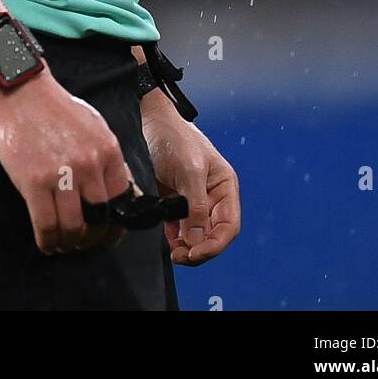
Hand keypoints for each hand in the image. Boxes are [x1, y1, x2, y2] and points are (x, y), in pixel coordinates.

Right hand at [0, 67, 141, 255]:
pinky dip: (47, 241)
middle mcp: (89, 164)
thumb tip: (124, 192)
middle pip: (98, 219)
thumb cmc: (58, 110)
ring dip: (69, 242)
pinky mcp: (34, 182)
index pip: (121, 201)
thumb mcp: (95, 127)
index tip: (110, 235)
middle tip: (84, 242)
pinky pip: (45, 225)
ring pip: (73, 227)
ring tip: (64, 244)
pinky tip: (46, 243)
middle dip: (92, 238)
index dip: (117, 225)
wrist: (22, 93)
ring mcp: (61, 174)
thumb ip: (108, 160)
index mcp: (108, 150)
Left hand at [140, 92, 239, 265]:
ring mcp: (193, 200)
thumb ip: (196, 206)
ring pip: (196, 236)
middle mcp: (212, 196)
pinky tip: (168, 243)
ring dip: (187, 248)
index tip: (196, 253)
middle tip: (181, 257)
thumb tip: (198, 240)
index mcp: (224, 187)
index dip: (215, 245)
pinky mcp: (175, 202)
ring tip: (174, 254)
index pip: (228, 226)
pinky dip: (175, 240)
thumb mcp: (190, 170)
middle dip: (200, 249)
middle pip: (213, 234)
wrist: (149, 121)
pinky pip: (180, 229)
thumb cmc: (175, 138)